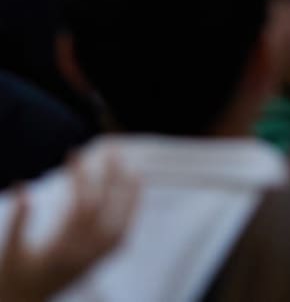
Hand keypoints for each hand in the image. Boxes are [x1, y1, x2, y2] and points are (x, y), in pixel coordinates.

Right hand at [0, 155, 140, 301]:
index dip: (80, 176)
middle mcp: (81, 255)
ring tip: (136, 172)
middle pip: (105, 209)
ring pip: (119, 226)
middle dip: (111, 177)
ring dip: (129, 198)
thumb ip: (18, 221)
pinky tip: (133, 202)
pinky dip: (129, 220)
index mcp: (61, 249)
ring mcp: (90, 262)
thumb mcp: (11, 252)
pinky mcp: (93, 267)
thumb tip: (21, 186)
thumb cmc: (12, 279)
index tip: (74, 153)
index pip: (81, 204)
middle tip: (113, 149)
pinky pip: (118, 243)